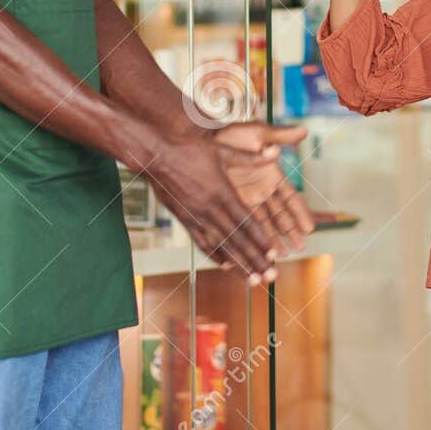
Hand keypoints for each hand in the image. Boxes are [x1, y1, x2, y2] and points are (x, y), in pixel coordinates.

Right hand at [142, 128, 279, 284]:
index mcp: (221, 192)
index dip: (260, 239)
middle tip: (270, 277)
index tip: (273, 255)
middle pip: (236, 240)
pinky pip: (202, 243)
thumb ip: (250, 157)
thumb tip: (275, 152)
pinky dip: (215, 256)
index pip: (245, 221)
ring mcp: (196, 218)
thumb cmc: (189, 148)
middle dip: (254, 260)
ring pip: (220, 246)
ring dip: (238, 265)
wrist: (155, 155)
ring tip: (253, 281)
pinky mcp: (185, 220)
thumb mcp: (222, 149)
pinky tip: (226, 267)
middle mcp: (209, 209)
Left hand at [212, 122, 314, 258]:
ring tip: (281, 257)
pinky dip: (250, 237)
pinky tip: (256, 250)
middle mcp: (261, 189)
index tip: (310, 228)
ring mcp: (247, 198)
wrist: (204, 138)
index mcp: (271, 174)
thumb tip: (304, 131)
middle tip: (300, 248)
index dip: (299, 213)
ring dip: (272, 240)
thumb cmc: (232, 133)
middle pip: (279, 215)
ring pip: (262, 224)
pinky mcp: (231, 204)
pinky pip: (243, 224)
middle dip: (289, 233)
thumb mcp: (258, 133)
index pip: (290, 198)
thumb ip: (280, 136)